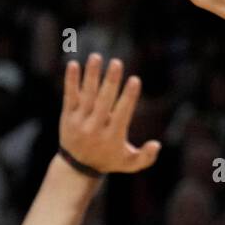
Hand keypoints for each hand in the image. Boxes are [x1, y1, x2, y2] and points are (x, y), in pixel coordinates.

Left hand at [59, 55, 159, 175]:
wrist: (77, 167)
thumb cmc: (109, 160)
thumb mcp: (130, 164)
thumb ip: (146, 157)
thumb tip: (157, 144)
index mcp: (113, 136)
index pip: (122, 113)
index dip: (128, 96)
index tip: (135, 80)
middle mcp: (95, 128)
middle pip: (104, 100)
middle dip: (111, 81)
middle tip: (117, 63)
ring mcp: (80, 121)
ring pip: (86, 95)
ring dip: (91, 75)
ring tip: (96, 57)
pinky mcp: (67, 116)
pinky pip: (69, 96)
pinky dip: (71, 81)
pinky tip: (73, 64)